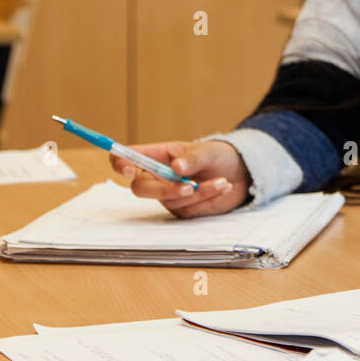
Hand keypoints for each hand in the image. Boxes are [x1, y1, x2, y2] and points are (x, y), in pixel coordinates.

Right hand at [110, 140, 248, 217]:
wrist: (239, 174)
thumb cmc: (218, 157)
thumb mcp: (209, 151)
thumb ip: (193, 157)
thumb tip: (176, 167)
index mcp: (156, 155)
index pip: (125, 158)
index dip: (120, 163)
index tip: (130, 170)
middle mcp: (156, 176)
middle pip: (140, 188)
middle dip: (164, 189)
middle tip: (190, 186)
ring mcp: (167, 195)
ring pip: (169, 200)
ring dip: (199, 192)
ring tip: (222, 181)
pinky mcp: (182, 209)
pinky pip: (187, 209)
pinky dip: (206, 197)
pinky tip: (222, 186)